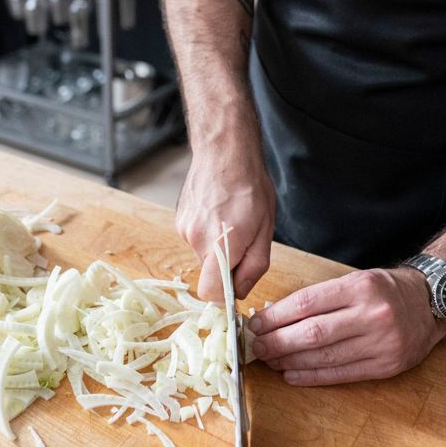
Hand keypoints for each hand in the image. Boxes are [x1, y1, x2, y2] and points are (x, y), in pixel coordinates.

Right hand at [175, 142, 275, 301]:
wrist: (225, 151)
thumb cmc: (251, 187)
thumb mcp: (265, 230)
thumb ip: (253, 267)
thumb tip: (239, 293)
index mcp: (220, 245)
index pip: (210, 293)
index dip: (224, 295)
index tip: (236, 283)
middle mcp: (197, 240)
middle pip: (209, 273)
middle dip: (226, 264)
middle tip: (244, 239)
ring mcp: (184, 228)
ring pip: (203, 254)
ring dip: (218, 246)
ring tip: (232, 219)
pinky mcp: (180, 219)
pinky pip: (196, 238)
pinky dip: (208, 232)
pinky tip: (219, 211)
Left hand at [248, 267, 445, 385]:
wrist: (431, 302)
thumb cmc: (386, 289)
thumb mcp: (356, 280)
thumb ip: (320, 298)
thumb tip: (276, 315)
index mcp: (361, 287)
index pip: (308, 303)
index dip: (277, 317)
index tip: (255, 324)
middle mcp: (373, 314)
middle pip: (314, 332)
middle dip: (278, 341)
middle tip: (256, 346)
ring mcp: (382, 343)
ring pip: (326, 356)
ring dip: (291, 361)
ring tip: (270, 360)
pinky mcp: (387, 366)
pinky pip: (343, 374)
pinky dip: (313, 376)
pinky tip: (292, 374)